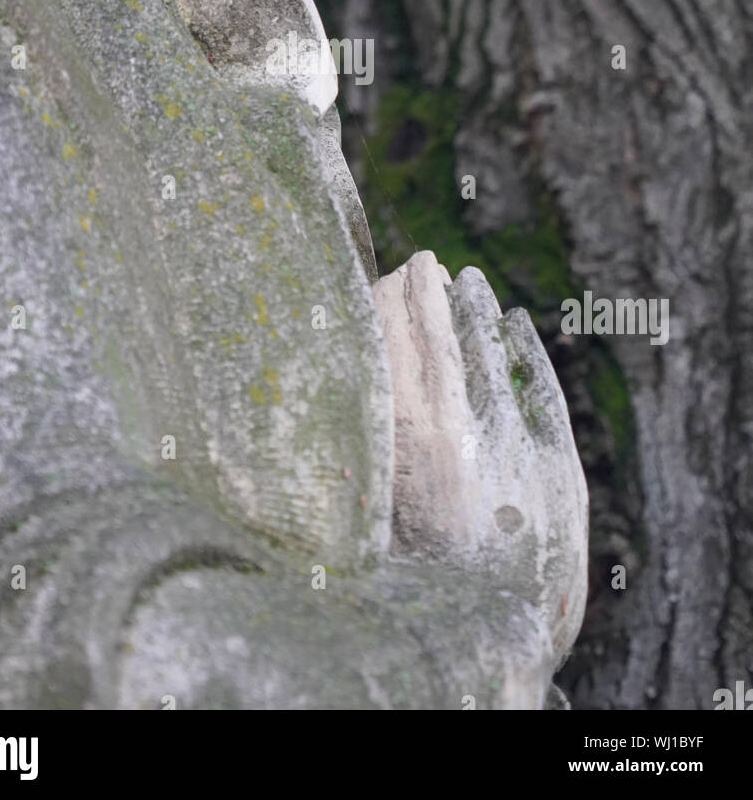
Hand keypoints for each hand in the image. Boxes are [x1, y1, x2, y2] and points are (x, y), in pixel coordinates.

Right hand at [373, 251, 587, 662]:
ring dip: (479, 313)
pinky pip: (541, 387)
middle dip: (433, 296)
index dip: (397, 302)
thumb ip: (362, 436)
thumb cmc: (408, 570)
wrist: (487, 639)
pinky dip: (527, 349)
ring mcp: (518, 454)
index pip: (402, 346)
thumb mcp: (370, 500)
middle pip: (446, 342)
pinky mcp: (561, 470)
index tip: (392, 270)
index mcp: (408, 451)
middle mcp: (463, 443)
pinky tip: (516, 320)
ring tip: (467, 281)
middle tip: (423, 261)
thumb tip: (339, 365)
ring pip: (494, 358)